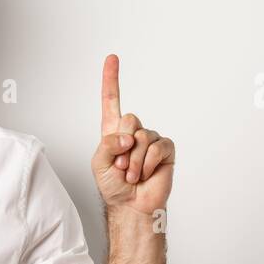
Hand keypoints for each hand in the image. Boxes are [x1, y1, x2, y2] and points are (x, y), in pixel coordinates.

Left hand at [91, 54, 174, 215]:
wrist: (131, 205)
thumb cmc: (113, 187)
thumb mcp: (99, 164)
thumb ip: (107, 144)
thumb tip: (128, 135)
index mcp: (114, 132)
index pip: (111, 101)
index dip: (111, 79)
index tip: (112, 58)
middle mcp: (133, 132)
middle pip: (129, 118)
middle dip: (122, 146)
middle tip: (120, 167)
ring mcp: (150, 140)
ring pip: (141, 136)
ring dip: (133, 161)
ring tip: (131, 175)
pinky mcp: (165, 150)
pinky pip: (157, 147)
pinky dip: (148, 163)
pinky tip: (145, 174)